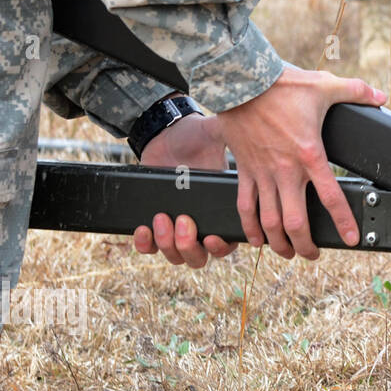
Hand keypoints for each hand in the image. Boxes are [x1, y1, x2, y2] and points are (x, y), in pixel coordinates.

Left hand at [133, 112, 236, 267]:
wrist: (164, 137)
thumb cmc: (196, 138)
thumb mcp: (218, 140)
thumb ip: (233, 139)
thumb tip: (247, 133)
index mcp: (222, 212)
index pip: (227, 243)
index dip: (220, 248)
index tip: (211, 237)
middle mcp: (201, 225)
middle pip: (199, 258)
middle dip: (189, 246)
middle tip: (182, 220)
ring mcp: (175, 228)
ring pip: (175, 256)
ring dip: (167, 244)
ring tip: (161, 217)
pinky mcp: (153, 226)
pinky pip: (149, 249)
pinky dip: (145, 245)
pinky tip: (144, 228)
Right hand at [213, 65, 386, 259]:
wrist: (241, 82)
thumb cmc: (282, 85)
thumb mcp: (325, 85)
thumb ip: (357, 91)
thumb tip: (381, 96)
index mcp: (310, 154)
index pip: (332, 197)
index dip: (343, 223)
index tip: (352, 239)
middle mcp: (285, 170)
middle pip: (296, 222)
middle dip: (305, 245)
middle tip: (313, 254)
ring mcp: (263, 173)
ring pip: (269, 221)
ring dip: (278, 243)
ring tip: (288, 252)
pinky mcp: (244, 170)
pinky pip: (244, 206)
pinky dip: (249, 227)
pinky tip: (256, 239)